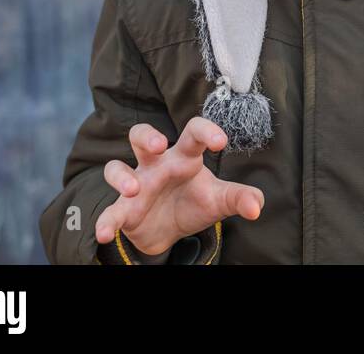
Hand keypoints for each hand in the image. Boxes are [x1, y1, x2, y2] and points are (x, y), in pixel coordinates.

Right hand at [94, 116, 264, 256]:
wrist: (170, 230)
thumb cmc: (195, 202)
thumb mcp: (220, 200)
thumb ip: (239, 198)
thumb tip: (258, 206)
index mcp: (184, 156)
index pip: (193, 132)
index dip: (206, 131)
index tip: (221, 142)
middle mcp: (157, 165)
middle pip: (142, 136)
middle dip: (147, 136)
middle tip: (160, 144)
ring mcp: (136, 184)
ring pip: (116, 167)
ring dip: (121, 177)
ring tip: (134, 189)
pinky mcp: (124, 209)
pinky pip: (110, 211)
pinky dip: (105, 221)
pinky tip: (104, 233)